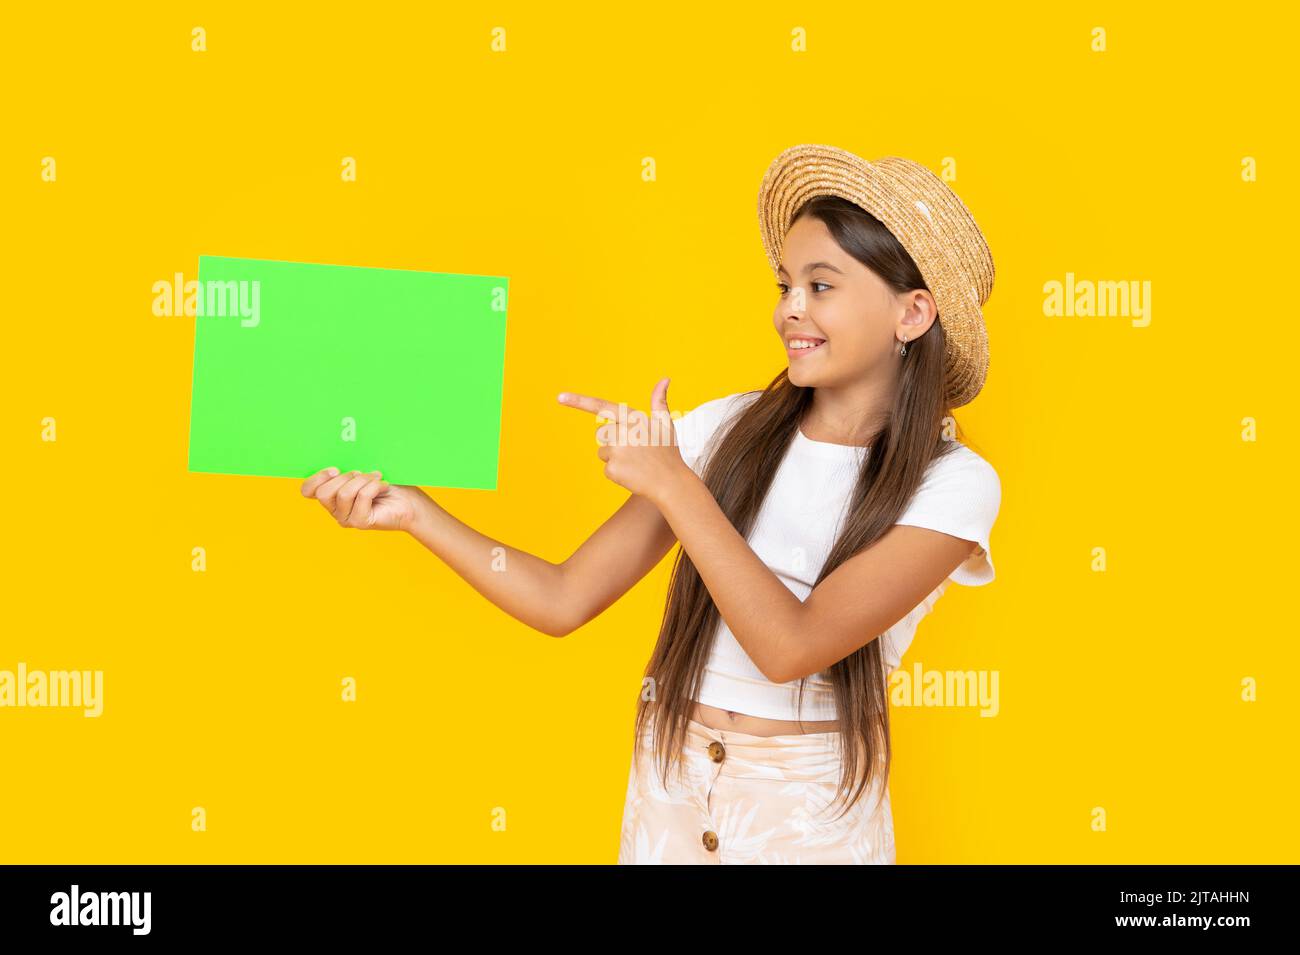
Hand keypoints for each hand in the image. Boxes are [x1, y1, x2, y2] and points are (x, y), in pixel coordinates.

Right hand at [300, 467, 432, 531]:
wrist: (410, 502)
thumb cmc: (386, 484)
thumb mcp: (362, 472)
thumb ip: (345, 468)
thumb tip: (337, 450)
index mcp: (331, 497)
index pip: (307, 491)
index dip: (317, 477)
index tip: (335, 468)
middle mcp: (335, 510)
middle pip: (324, 492)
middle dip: (345, 477)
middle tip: (362, 473)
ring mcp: (347, 519)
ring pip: (343, 494)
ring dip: (362, 480)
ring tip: (376, 478)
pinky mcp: (361, 522)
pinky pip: (361, 498)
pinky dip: (373, 487)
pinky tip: (383, 486)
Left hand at [557, 377, 690, 502]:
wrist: (671, 482)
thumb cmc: (668, 452)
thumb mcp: (665, 423)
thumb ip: (659, 401)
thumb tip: (665, 378)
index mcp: (632, 419)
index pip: (601, 406)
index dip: (579, 401)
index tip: (560, 397)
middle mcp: (622, 433)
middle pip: (603, 434)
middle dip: (614, 441)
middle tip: (636, 451)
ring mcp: (616, 452)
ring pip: (604, 452)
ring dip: (615, 457)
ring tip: (636, 463)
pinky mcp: (612, 469)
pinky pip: (607, 468)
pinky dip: (617, 473)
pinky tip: (633, 474)